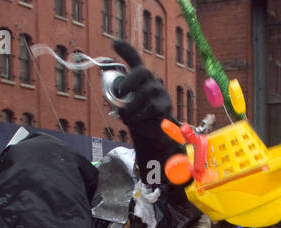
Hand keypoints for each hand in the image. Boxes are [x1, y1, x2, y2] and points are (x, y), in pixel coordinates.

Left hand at [111, 41, 175, 167]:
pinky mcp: (166, 106)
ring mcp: (160, 92)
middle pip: (141, 73)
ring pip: (144, 96)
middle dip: (128, 83)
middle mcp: (151, 80)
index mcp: (139, 78)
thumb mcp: (124, 105)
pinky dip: (140, 119)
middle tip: (119, 96)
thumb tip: (115, 95)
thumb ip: (117, 97)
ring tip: (127, 117)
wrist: (151, 131)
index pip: (134, 59)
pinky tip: (138, 123)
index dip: (125, 50)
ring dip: (131, 109)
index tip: (114, 43)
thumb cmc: (136, 114)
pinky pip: (150, 111)